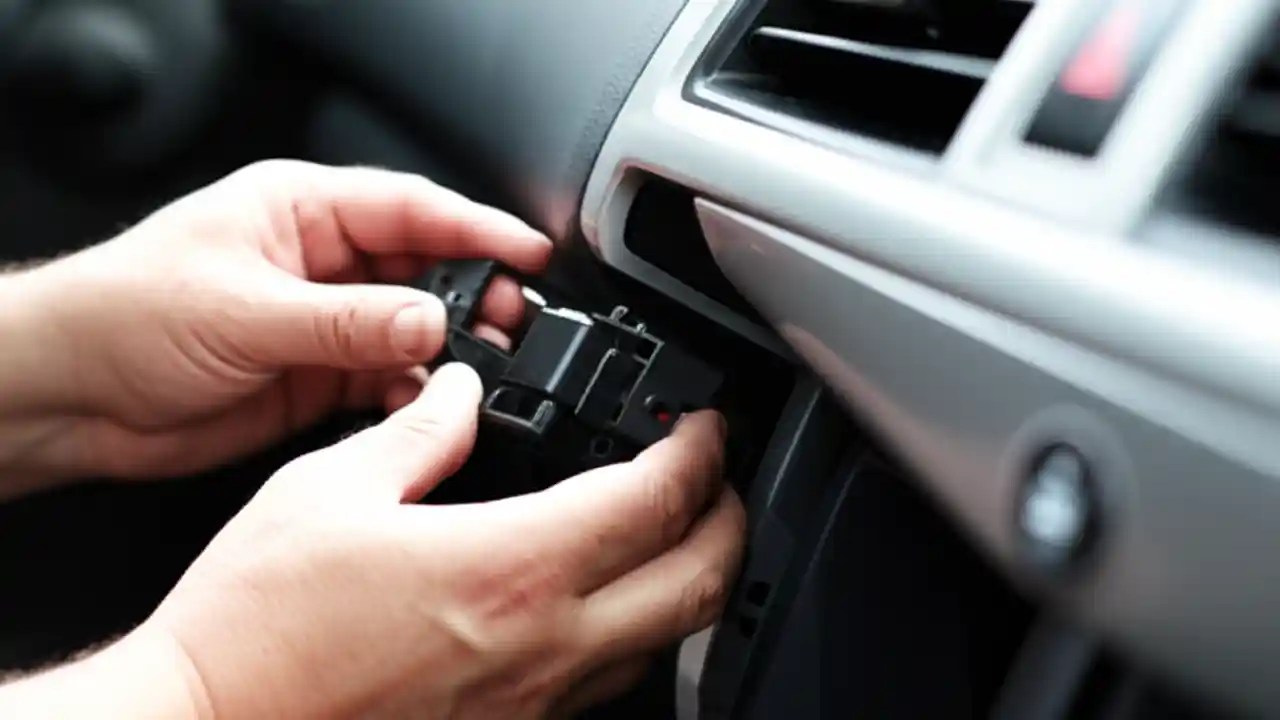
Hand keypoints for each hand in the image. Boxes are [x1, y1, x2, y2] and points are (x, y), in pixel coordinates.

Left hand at [0, 160, 550, 488]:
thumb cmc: (123, 315)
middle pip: (423, 269)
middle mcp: (319, 262)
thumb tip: (429, 319)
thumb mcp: (244, 309)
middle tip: (512, 323)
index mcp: (300, 210)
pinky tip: (429, 402)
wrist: (70, 397)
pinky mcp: (316, 376)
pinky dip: (413, 392)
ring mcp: (322, 321)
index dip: (476, 229)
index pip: (409, 208)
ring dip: (447, 349)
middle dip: (473, 294)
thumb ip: (345, 319)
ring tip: (483, 369)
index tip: (527, 254)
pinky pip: (385, 378)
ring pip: (411, 328)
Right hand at [134, 364, 743, 718]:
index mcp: (506, 570)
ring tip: (672, 530)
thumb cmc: (253, 629)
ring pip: (665, 642)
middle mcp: (540, 647)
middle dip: (730, 518)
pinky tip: (600, 601)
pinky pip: (607, 684)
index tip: (702, 423)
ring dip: (688, 578)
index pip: (655, 502)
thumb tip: (458, 394)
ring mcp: (532, 704)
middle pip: (698, 583)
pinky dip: (633, 633)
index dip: (699, 451)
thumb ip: (417, 435)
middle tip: (716, 475)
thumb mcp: (327, 493)